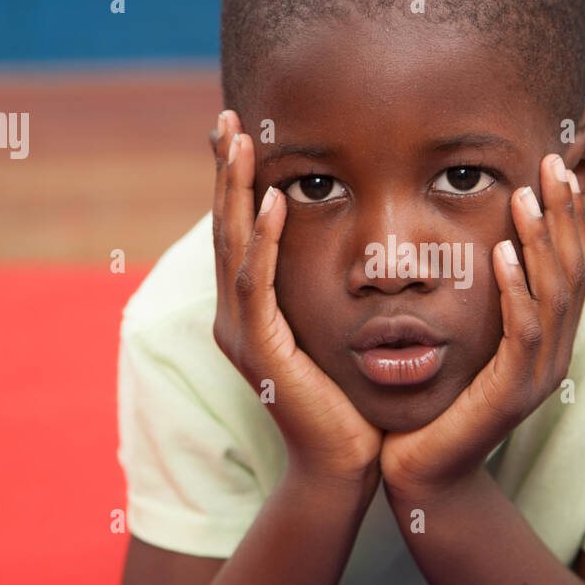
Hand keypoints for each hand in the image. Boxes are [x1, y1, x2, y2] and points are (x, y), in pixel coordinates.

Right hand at [210, 111, 382, 485]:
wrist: (344, 465)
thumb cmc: (349, 402)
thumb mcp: (336, 334)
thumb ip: (329, 295)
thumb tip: (357, 250)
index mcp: (251, 309)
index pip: (242, 230)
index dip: (239, 182)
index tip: (244, 133)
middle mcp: (235, 314)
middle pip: (227, 227)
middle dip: (227, 172)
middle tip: (227, 118)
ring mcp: (242, 332)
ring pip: (234, 246)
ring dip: (238, 191)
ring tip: (242, 142)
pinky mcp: (260, 350)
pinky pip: (258, 284)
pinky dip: (265, 240)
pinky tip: (277, 202)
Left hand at [380, 153, 584, 498]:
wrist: (422, 469)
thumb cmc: (436, 398)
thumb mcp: (462, 335)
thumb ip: (477, 293)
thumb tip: (475, 235)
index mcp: (548, 334)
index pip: (570, 262)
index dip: (567, 213)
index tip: (552, 164)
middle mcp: (555, 351)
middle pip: (576, 269)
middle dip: (565, 213)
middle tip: (551, 161)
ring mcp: (540, 374)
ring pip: (556, 296)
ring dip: (542, 242)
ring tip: (525, 197)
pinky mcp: (514, 394)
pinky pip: (524, 333)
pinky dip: (517, 292)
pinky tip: (503, 256)